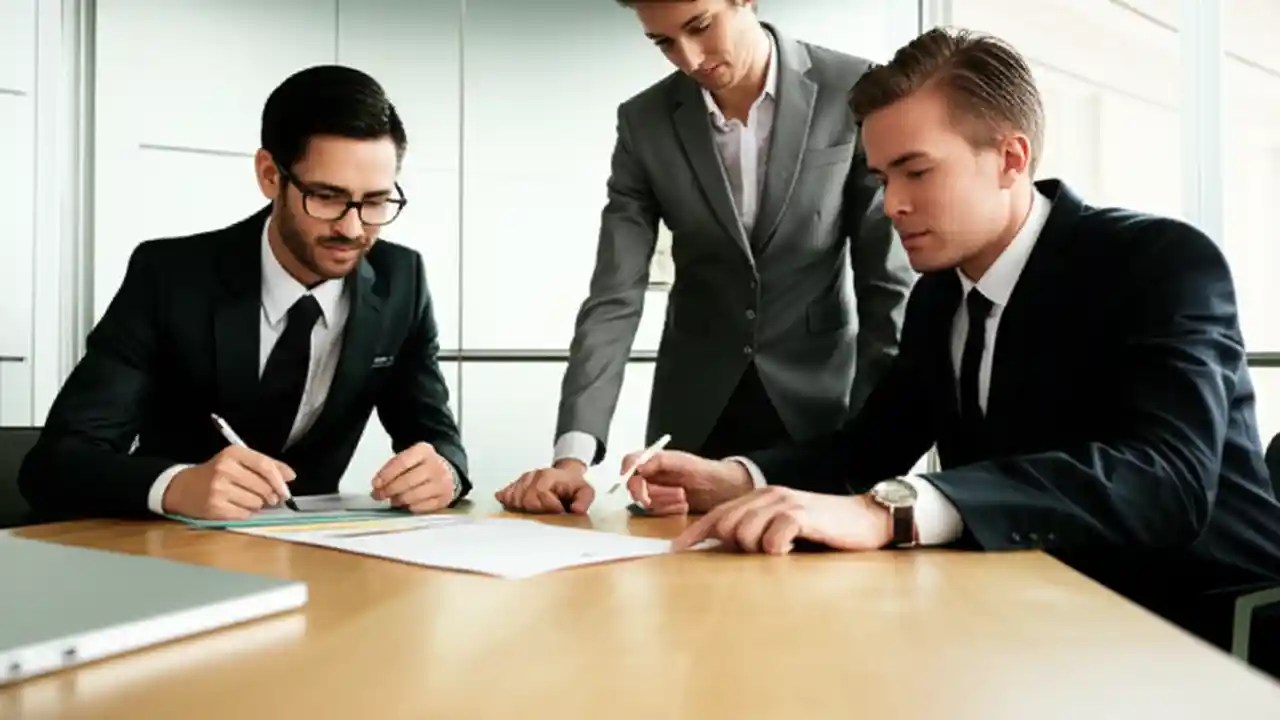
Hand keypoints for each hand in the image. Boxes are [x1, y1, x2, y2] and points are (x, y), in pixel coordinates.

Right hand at [162, 446, 295, 519]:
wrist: (183, 488)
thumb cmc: (216, 473)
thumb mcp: (238, 461)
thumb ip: (266, 465)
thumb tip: (290, 476)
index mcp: (233, 453)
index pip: (265, 466)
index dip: (280, 480)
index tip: (287, 491)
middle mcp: (225, 469)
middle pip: (263, 487)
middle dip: (270, 495)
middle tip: (267, 497)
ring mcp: (218, 489)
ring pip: (256, 503)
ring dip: (257, 505)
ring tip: (245, 499)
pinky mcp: (214, 508)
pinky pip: (244, 514)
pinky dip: (245, 513)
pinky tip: (235, 506)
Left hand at [371, 442, 455, 513]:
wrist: (447, 471)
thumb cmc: (422, 466)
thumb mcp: (409, 458)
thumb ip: (393, 468)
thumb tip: (378, 485)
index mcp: (424, 451)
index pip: (402, 462)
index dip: (386, 475)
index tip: (376, 484)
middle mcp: (435, 466)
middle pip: (407, 481)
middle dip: (389, 490)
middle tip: (379, 495)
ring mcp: (442, 482)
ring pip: (414, 496)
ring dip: (399, 500)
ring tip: (393, 500)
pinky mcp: (444, 498)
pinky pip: (422, 507)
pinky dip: (411, 507)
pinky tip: (407, 504)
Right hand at [495, 459, 594, 513]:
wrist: (565, 475)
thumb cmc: (573, 486)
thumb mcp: (585, 491)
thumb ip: (584, 500)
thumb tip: (577, 510)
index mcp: (548, 476)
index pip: (540, 493)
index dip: (550, 507)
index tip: (559, 510)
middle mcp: (533, 476)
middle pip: (526, 500)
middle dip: (537, 511)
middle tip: (547, 513)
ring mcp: (522, 480)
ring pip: (514, 500)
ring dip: (525, 510)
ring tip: (537, 511)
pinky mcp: (515, 486)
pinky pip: (506, 495)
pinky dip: (509, 503)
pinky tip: (517, 508)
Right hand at [622, 450, 752, 514]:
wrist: (725, 490)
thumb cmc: (708, 472)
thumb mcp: (685, 462)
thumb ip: (660, 461)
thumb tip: (638, 467)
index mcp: (654, 459)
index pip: (630, 462)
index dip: (628, 473)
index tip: (640, 486)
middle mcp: (651, 474)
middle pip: (635, 486)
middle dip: (656, 493)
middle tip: (679, 493)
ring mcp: (655, 490)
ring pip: (644, 501)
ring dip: (664, 503)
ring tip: (684, 499)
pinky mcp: (662, 505)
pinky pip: (655, 512)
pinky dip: (669, 511)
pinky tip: (683, 507)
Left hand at [672, 487, 892, 553]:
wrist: (865, 518)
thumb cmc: (823, 529)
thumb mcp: (783, 526)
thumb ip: (756, 531)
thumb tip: (722, 548)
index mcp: (760, 498)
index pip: (717, 514)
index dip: (695, 532)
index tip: (677, 550)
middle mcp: (767, 496)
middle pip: (726, 524)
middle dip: (733, 545)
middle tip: (761, 552)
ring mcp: (784, 504)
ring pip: (745, 533)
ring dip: (758, 549)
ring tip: (781, 549)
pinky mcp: (801, 515)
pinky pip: (773, 538)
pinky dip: (777, 548)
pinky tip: (791, 550)